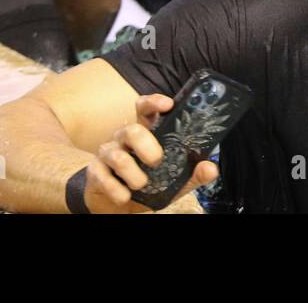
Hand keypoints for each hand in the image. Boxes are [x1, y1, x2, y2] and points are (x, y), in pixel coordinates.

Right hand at [84, 94, 218, 213]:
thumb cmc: (148, 185)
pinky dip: (116, 189)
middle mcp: (124, 138)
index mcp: (144, 133)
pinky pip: (103, 176)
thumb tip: (211, 168)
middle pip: (132, 130)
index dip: (154, 102)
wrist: (117, 206)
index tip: (168, 104)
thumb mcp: (173, 181)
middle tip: (157, 160)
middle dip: (146, 144)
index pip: (145, 108)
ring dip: (132, 173)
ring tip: (141, 185)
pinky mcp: (95, 171)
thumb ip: (192, 174)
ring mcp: (108, 153)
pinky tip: (124, 196)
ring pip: (117, 154)